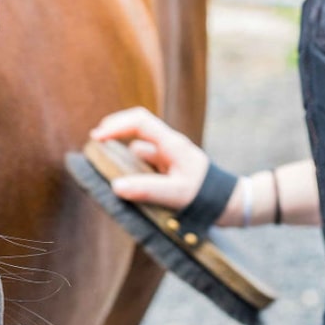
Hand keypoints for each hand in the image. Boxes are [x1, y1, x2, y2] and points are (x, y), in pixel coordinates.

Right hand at [89, 108, 209, 211]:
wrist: (228, 203)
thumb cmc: (206, 196)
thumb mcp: (177, 194)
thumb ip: (147, 189)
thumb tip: (115, 185)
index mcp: (171, 143)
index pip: (140, 120)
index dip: (116, 124)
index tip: (97, 137)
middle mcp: (168, 145)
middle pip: (136, 126)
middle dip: (114, 133)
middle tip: (95, 146)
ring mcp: (168, 156)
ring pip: (138, 148)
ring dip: (123, 157)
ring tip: (106, 172)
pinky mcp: (168, 168)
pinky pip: (144, 164)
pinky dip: (133, 172)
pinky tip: (127, 187)